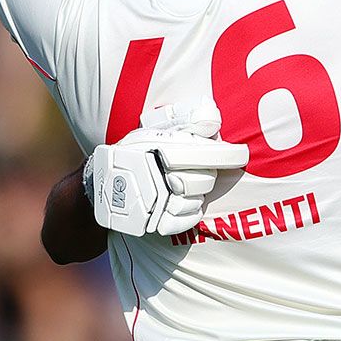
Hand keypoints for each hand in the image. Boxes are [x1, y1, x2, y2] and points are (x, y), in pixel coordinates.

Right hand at [84, 103, 247, 237]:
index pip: (205, 154)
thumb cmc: (133, 152)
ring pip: (196, 200)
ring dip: (195, 194)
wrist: (99, 184)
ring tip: (181, 185)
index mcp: (159, 148)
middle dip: (206, 174)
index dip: (229, 155)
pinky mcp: (153, 222)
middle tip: (196, 170)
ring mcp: (155, 200)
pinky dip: (189, 212)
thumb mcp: (152, 129)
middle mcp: (157, 174)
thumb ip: (184, 121)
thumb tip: (213, 119)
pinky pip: (186, 220)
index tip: (241, 154)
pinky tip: (180, 203)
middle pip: (205, 180)